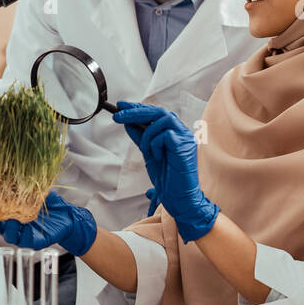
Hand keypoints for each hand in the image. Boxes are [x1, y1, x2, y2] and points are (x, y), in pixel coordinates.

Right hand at [0, 191, 97, 256]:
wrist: (67, 216)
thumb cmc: (47, 203)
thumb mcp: (31, 189)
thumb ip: (18, 183)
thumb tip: (5, 166)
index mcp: (8, 215)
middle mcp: (12, 226)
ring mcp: (22, 235)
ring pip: (7, 234)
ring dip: (5, 226)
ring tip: (7, 217)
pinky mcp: (35, 241)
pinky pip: (25, 241)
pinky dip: (22, 234)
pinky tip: (21, 225)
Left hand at [113, 103, 217, 241]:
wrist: (179, 198)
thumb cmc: (168, 179)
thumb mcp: (149, 154)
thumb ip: (141, 138)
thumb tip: (128, 123)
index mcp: (174, 133)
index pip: (156, 114)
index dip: (138, 108)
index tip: (121, 106)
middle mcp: (182, 132)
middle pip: (158, 111)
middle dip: (135, 112)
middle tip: (118, 115)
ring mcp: (185, 138)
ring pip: (161, 120)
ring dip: (147, 134)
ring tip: (147, 151)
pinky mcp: (185, 146)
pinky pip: (165, 135)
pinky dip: (155, 145)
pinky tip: (158, 157)